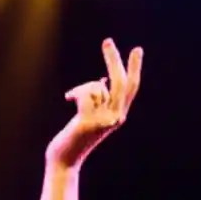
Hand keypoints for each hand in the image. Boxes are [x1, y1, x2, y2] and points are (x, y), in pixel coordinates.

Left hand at [47, 37, 142, 167]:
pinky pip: (85, 94)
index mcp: (118, 114)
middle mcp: (116, 117)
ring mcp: (103, 120)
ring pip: (96, 87)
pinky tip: (68, 98)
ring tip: (71, 97)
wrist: (64, 159)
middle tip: (107, 41)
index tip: (137, 50)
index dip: (134, 68)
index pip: (131, 87)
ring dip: (81, 88)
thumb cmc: (74, 137)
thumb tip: (103, 80)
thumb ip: (99, 100)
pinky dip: (76, 92)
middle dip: (114, 60)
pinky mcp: (89, 122)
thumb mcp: (89, 116)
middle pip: (121, 82)